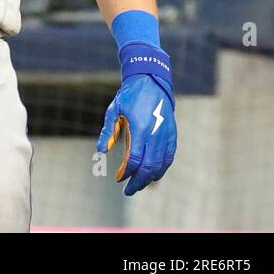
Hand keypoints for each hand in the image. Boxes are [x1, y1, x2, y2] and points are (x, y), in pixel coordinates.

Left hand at [98, 74, 176, 195]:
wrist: (151, 83)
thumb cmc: (129, 97)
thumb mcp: (114, 111)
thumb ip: (108, 131)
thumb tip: (101, 151)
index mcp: (139, 129)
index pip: (134, 159)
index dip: (126, 172)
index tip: (118, 178)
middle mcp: (155, 134)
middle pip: (148, 167)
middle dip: (137, 181)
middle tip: (128, 191)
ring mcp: (166, 135)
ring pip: (160, 165)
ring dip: (149, 178)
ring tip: (138, 185)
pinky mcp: (172, 135)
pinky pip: (169, 157)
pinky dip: (162, 168)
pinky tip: (154, 175)